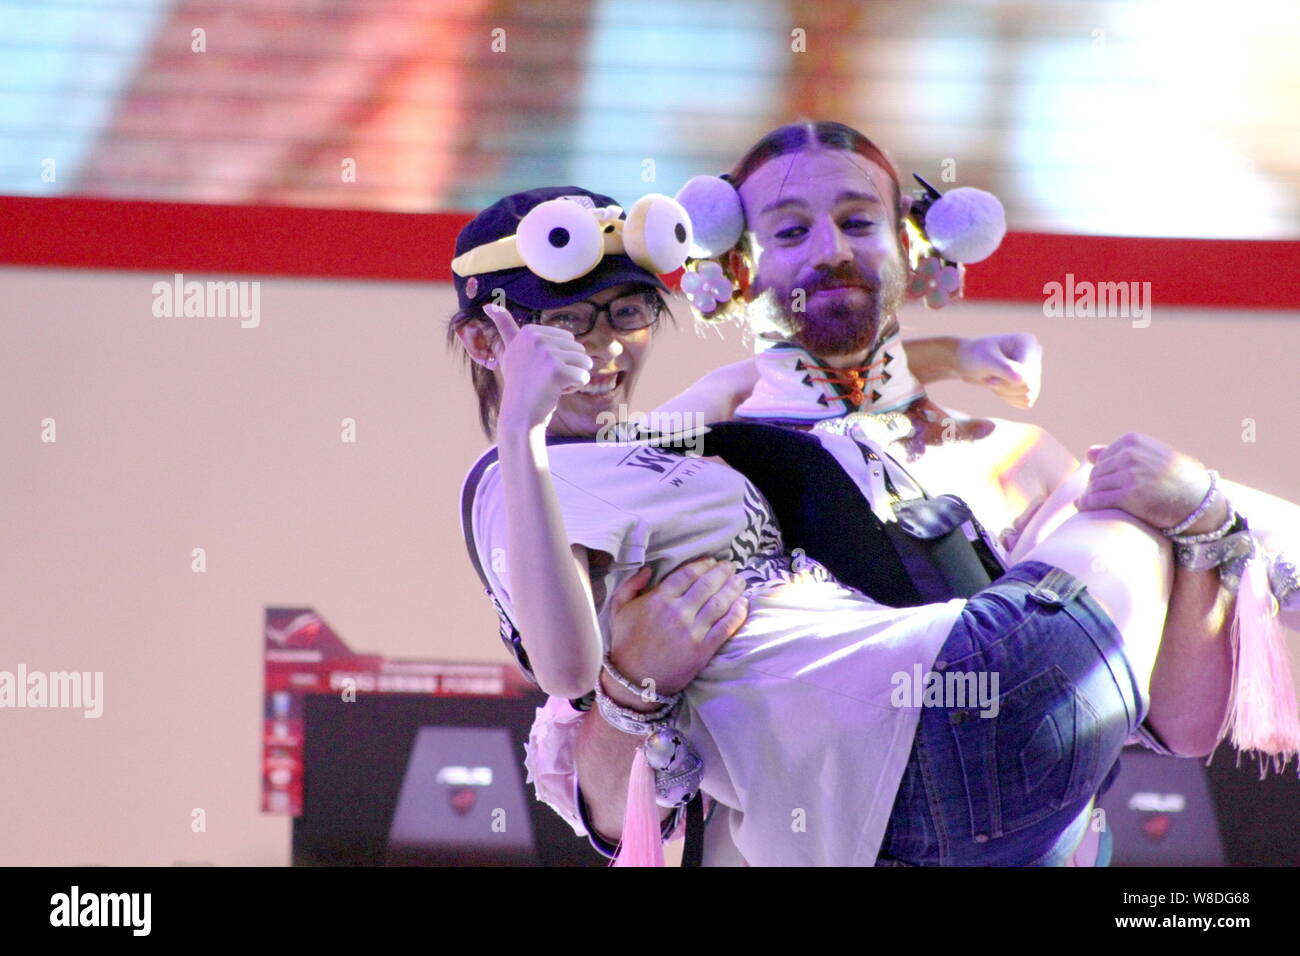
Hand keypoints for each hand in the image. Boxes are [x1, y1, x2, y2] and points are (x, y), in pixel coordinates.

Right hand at [484, 303, 592, 431]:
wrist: (519, 415)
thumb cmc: (519, 384)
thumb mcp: (510, 351)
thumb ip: (504, 327)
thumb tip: (489, 305)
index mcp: (530, 330)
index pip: (568, 339)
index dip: (559, 357)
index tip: (537, 368)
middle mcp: (537, 338)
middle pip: (578, 348)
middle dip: (568, 367)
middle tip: (545, 379)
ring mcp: (546, 354)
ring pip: (584, 362)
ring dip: (573, 377)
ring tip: (551, 385)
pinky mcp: (557, 371)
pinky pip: (584, 376)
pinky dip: (576, 388)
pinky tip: (556, 392)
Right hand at [603, 557, 747, 705]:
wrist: (634, 681)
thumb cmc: (626, 643)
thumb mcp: (619, 609)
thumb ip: (631, 585)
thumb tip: (647, 569)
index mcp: (658, 599)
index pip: (688, 573)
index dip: (704, 564)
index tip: (712, 561)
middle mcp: (677, 612)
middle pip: (707, 585)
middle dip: (722, 572)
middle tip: (730, 566)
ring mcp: (692, 631)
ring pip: (719, 603)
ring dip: (733, 588)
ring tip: (740, 580)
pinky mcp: (703, 649)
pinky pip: (725, 626)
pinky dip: (737, 613)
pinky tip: (743, 604)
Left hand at [955, 333, 1041, 408]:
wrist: (968, 361)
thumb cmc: (974, 356)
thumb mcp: (985, 360)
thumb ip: (1003, 368)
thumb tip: (1023, 379)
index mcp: (1028, 343)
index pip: (1027, 374)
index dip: (1007, 382)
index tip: (990, 380)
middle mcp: (1035, 355)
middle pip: (1028, 386)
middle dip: (1004, 388)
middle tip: (989, 380)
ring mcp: (1035, 371)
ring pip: (1027, 396)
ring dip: (1005, 393)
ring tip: (993, 381)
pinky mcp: (1031, 385)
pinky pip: (1025, 402)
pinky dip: (1008, 399)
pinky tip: (999, 387)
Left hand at [1076, 433, 1226, 532]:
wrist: (1200, 501)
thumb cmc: (1176, 479)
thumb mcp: (1151, 457)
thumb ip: (1121, 453)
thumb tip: (1088, 452)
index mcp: (1133, 441)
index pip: (1102, 458)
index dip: (1102, 473)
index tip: (1108, 484)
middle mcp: (1130, 454)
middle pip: (1097, 472)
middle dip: (1095, 485)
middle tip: (1101, 497)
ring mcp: (1130, 474)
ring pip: (1094, 486)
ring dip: (1091, 495)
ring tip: (1093, 503)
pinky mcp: (1128, 495)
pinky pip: (1096, 500)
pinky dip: (1086, 504)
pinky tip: (1080, 507)